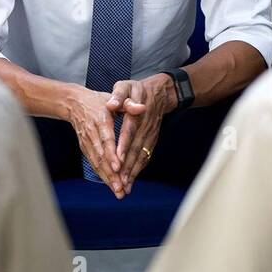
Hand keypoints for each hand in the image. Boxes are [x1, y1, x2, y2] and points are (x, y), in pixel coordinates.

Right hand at [65, 85, 125, 196]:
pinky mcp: (84, 147)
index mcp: (101, 120)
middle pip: (101, 156)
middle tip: (120, 188)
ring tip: (117, 191)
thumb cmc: (99, 100)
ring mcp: (87, 141)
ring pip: (96, 162)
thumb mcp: (114, 97)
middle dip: (110, 173)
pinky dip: (101, 174)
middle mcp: (92, 133)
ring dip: (106, 178)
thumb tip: (141, 107)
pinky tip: (110, 184)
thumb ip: (128, 103)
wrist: (75, 103)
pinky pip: (93, 162)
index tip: (118, 166)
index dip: (111, 154)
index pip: (106, 139)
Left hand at [107, 73, 177, 192]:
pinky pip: (146, 155)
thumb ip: (118, 95)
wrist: (160, 92)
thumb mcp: (126, 86)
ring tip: (125, 186)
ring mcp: (150, 135)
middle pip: (136, 149)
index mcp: (136, 113)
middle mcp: (145, 127)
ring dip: (134, 171)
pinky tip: (133, 178)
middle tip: (119, 182)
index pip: (129, 132)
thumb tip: (111, 104)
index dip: (124, 146)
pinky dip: (140, 168)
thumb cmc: (137, 89)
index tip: (117, 161)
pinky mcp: (152, 140)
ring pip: (142, 155)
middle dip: (128, 166)